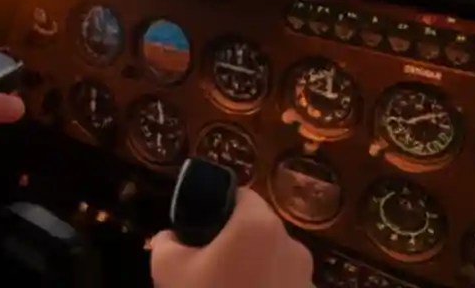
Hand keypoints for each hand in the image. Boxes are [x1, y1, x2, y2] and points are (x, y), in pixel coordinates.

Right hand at [149, 188, 312, 287]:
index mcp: (259, 226)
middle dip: (235, 245)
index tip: (200, 231)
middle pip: (260, 231)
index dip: (219, 208)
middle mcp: (292, 246)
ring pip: (274, 264)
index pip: (241, 196)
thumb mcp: (168, 270)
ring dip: (254, 273)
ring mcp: (307, 281)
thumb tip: (173, 237)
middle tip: (207, 269)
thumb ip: (167, 242)